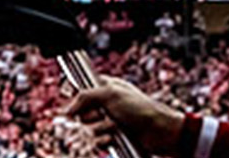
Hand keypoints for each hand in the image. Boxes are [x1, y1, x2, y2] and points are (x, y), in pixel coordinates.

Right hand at [66, 75, 185, 154]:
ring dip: (99, 129)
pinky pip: (95, 141)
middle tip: (103, 115)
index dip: (73, 92)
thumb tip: (67, 110)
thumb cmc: (141, 109)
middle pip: (79, 111)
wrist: (162, 133)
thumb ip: (84, 97)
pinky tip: (113, 138)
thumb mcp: (111, 94)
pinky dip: (103, 141)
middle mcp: (104, 104)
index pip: (79, 87)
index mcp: (104, 87)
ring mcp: (107, 121)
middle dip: (90, 116)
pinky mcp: (111, 136)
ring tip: (115, 127)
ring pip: (86, 128)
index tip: (72, 97)